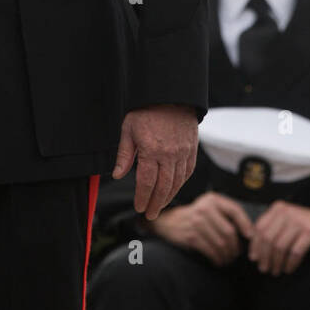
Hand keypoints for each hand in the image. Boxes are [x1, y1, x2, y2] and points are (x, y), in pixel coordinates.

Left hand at [113, 104, 197, 219]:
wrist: (171, 95)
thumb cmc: (147, 110)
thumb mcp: (128, 129)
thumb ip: (124, 154)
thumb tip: (117, 175)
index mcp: (151, 150)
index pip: (147, 182)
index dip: (143, 198)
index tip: (139, 207)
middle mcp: (169, 154)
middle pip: (163, 187)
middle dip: (156, 203)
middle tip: (150, 214)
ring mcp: (183, 152)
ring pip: (177, 182)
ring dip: (169, 197)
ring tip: (161, 206)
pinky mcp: (192, 149)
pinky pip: (188, 171)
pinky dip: (181, 183)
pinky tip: (174, 189)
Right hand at [151, 192, 253, 265]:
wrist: (168, 221)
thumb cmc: (195, 215)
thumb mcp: (209, 206)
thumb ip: (225, 213)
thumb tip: (249, 231)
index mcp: (213, 200)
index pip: (235, 210)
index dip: (246, 224)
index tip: (251, 237)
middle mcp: (205, 209)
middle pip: (229, 231)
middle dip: (236, 246)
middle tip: (237, 254)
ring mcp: (197, 223)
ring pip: (221, 243)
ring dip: (227, 255)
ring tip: (229, 259)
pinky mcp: (191, 236)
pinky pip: (210, 250)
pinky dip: (217, 258)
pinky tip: (219, 261)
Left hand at [247, 201, 309, 276]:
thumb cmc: (304, 224)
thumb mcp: (285, 220)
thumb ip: (270, 228)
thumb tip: (253, 249)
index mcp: (278, 209)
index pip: (259, 228)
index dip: (255, 245)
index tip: (254, 258)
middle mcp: (287, 213)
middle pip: (268, 239)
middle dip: (264, 257)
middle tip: (264, 269)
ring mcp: (299, 222)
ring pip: (280, 247)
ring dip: (276, 262)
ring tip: (275, 271)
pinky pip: (295, 252)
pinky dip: (290, 263)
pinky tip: (289, 269)